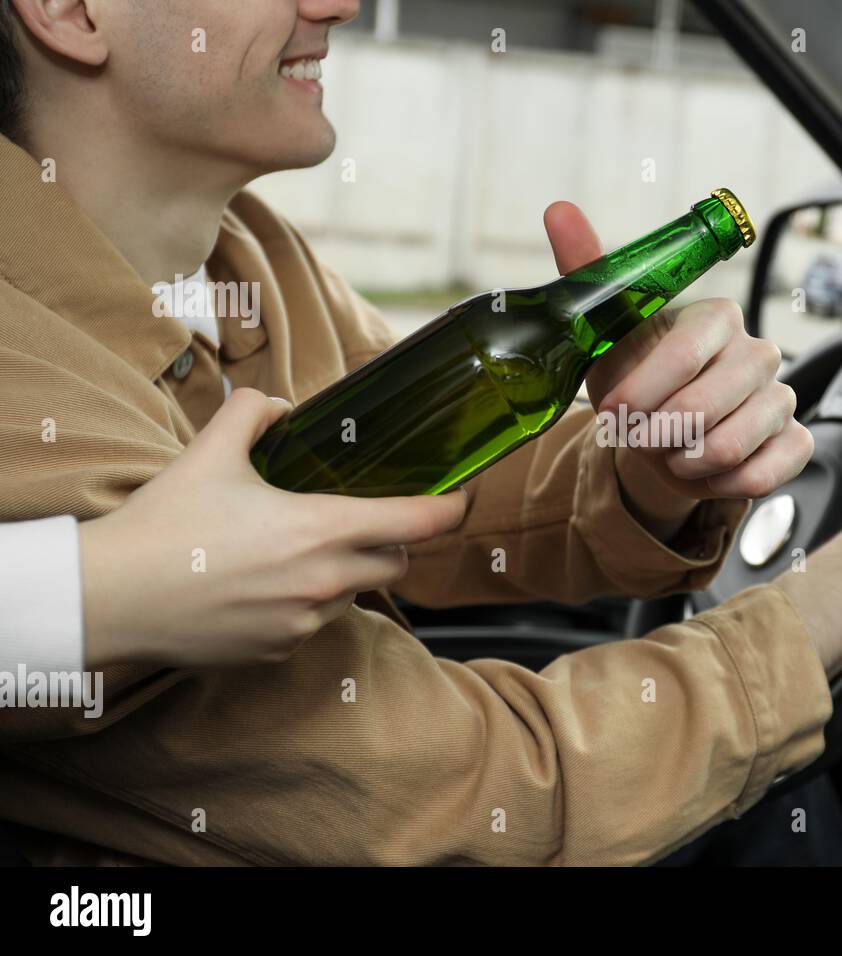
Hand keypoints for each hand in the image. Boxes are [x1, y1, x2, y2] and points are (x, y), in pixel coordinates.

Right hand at [80, 388, 467, 668]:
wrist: (110, 598)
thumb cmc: (164, 525)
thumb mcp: (209, 451)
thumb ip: (253, 413)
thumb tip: (278, 405)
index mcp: (321, 529)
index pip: (417, 523)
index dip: (450, 509)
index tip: (461, 499)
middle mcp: (325, 582)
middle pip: (396, 564)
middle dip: (391, 543)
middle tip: (365, 520)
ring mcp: (303, 623)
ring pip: (354, 595)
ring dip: (345, 573)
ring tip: (296, 551)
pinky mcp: (279, 652)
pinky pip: (313, 624)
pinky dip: (306, 603)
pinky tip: (264, 585)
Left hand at [542, 202, 813, 525]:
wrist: (661, 435)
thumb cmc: (635, 377)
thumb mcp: (604, 331)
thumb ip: (586, 271)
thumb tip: (558, 209)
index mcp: (718, 317)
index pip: (684, 355)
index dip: (641, 392)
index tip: (612, 413)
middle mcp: (758, 352)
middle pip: (705, 406)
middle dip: (657, 434)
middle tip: (640, 437)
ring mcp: (783, 398)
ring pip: (731, 445)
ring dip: (683, 461)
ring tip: (668, 452)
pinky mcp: (796, 442)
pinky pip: (762, 475)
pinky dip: (719, 484)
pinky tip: (702, 472)